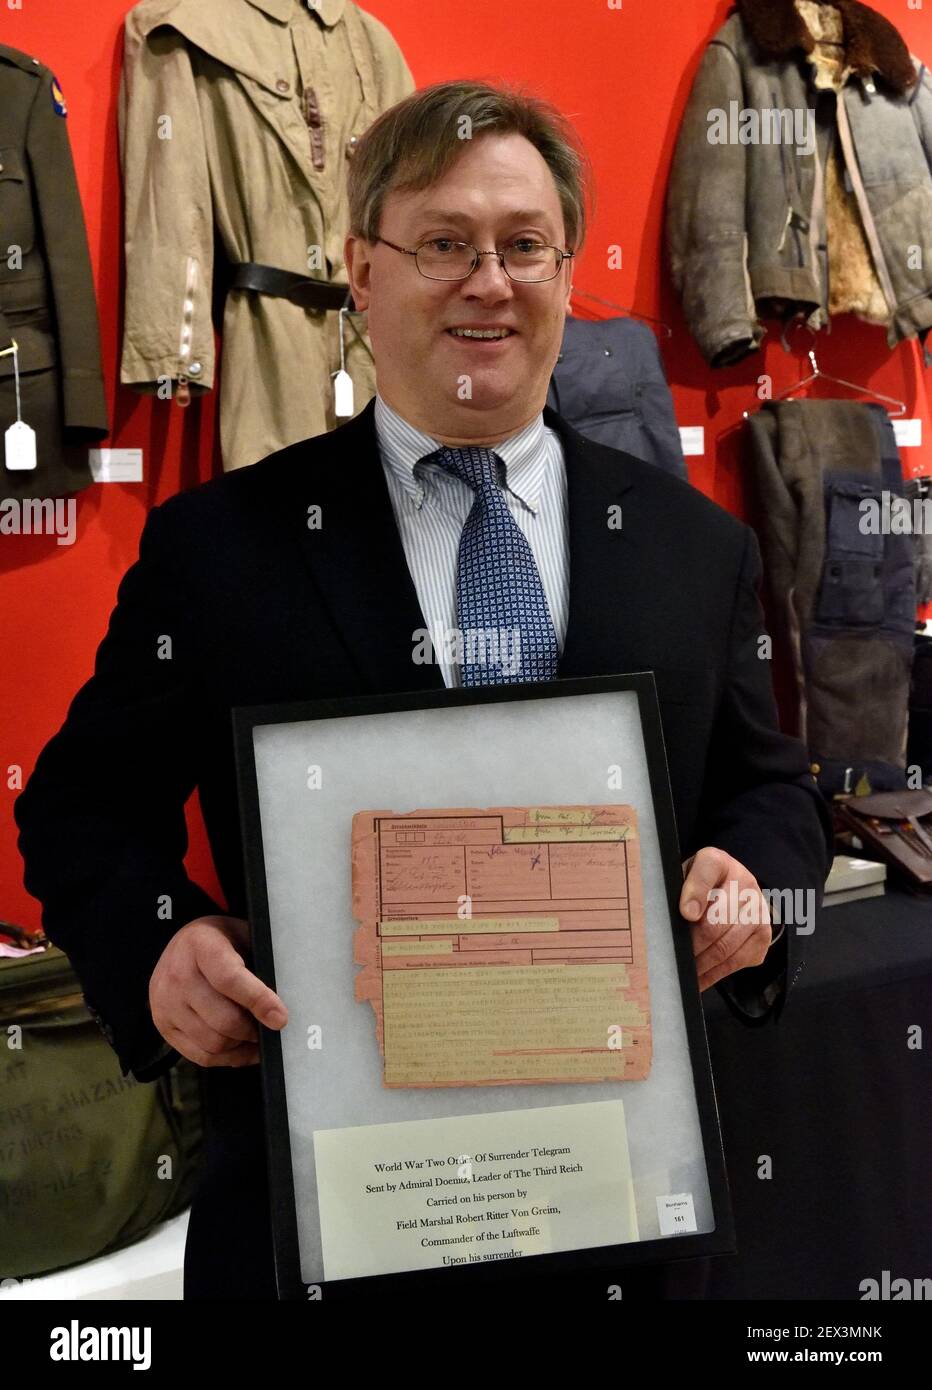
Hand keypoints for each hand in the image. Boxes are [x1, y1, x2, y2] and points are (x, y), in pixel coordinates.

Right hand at [149, 914, 287, 1066]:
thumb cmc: (220, 941)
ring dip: (242, 1046)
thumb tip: (283, 1004)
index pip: (229, 979)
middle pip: (223, 1020)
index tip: (281, 1018)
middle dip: (253, 1030)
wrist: (181, 945)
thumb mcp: (241, 935)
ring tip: (256, 1036)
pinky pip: (200, 1056)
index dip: (258, 1001)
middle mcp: (177, 975)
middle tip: (270, 1028)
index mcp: (200, 945)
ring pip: (213, 1043)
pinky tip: (242, 1048)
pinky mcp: (163, 1025)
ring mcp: (165, 1003)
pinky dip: (227, 1058)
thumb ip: (260, 963)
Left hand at [679, 848, 771, 990]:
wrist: (729, 889)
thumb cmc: (698, 887)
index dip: (695, 894)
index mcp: (718, 862)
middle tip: (673, 959)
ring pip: (726, 947)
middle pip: (716, 922)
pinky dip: (715, 974)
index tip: (685, 914)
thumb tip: (688, 913)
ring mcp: (758, 911)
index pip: (706, 871)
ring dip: (702, 964)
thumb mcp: (683, 877)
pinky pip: (737, 961)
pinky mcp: (763, 936)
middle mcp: (745, 883)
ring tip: (683, 974)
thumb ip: (682, 888)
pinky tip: (698, 978)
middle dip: (691, 944)